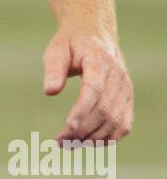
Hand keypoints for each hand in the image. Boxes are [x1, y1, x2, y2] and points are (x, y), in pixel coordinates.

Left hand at [43, 27, 133, 143]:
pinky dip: (108, 139)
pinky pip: (123, 125)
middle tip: (59, 142)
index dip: (82, 110)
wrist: (94, 33)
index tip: (67, 127)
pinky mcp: (127, 99)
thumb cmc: (71, 43)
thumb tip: (50, 91)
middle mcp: (117, 76)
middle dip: (82, 130)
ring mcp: (125, 89)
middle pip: (104, 110)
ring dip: (93, 138)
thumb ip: (53, 69)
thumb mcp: (57, 49)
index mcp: (99, 61)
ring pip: (115, 122)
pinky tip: (88, 143)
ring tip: (68, 145)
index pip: (94, 89)